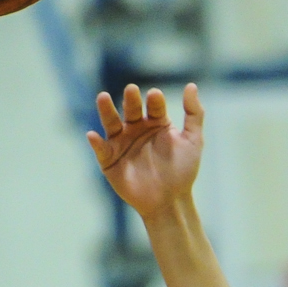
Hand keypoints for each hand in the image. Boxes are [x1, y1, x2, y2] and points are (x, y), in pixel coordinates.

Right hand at [87, 83, 202, 219]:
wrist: (171, 202)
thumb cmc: (183, 171)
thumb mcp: (193, 141)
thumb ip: (194, 114)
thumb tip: (191, 85)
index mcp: (156, 122)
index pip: (154, 106)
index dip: (154, 100)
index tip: (155, 95)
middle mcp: (136, 129)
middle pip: (131, 110)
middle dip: (131, 100)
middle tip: (131, 90)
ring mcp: (122, 144)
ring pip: (111, 123)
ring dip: (106, 111)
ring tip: (103, 97)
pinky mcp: (110, 161)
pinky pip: (101, 150)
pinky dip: (96, 143)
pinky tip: (93, 135)